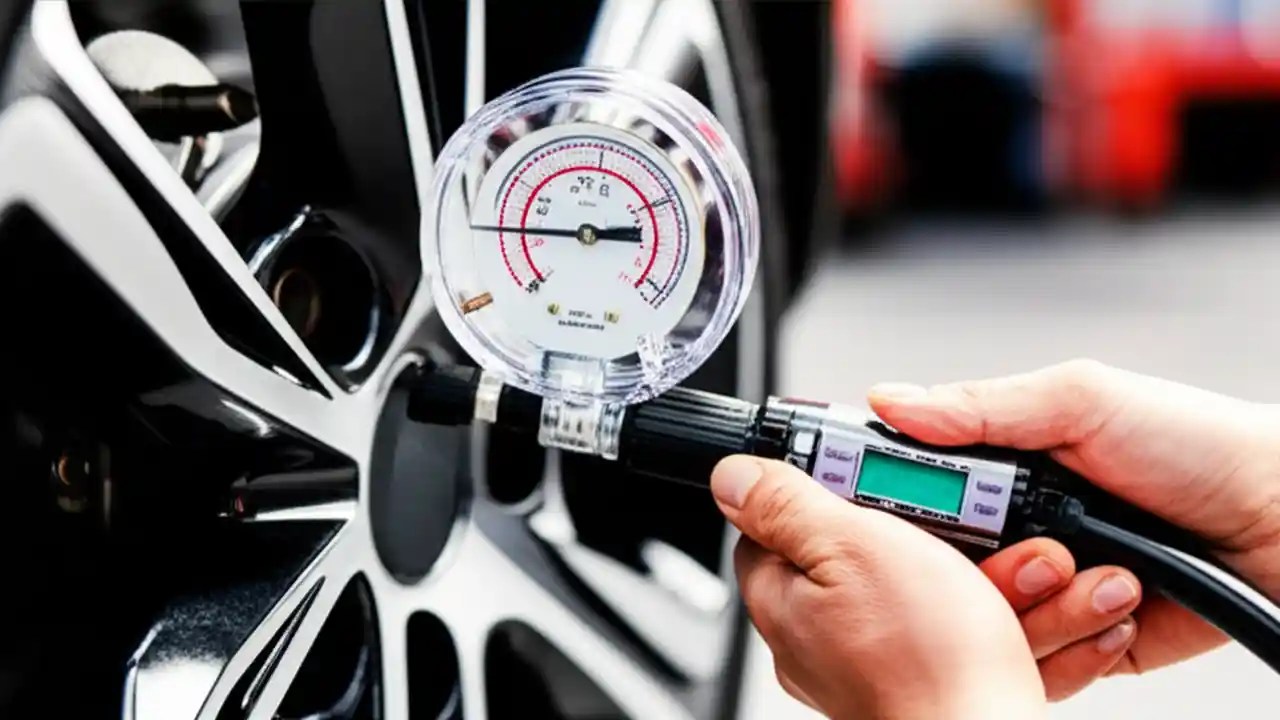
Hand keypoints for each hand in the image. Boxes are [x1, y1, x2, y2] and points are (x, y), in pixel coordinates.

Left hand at [712, 456, 1048, 718]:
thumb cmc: (925, 660)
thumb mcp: (851, 544)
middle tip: (959, 527)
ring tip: (1002, 570)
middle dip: (919, 527)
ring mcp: (870, 662)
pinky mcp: (921, 679)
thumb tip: (731, 478)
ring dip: (969, 567)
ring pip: (919, 585)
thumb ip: (787, 505)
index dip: (821, 485)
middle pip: (856, 548)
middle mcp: (817, 637)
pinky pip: (954, 625)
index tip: (870, 473)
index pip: (775, 520)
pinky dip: (991, 610)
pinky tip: (1013, 606)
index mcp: (782, 599)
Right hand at [867, 359, 1279, 680]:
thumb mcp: (1082, 400)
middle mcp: (1017, 526)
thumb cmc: (1200, 447)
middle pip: (938, 564)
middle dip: (969, 562)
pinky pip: (1037, 661)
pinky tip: (1113, 601)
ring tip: (1093, 569)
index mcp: (1005, 465)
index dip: (886, 497)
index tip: (866, 505)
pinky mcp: (1079, 639)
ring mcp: (1046, 586)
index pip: (916, 483)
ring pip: (983, 620)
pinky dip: (1068, 640)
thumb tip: (893, 401)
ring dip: (1035, 600)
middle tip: (1022, 543)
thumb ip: (982, 406)